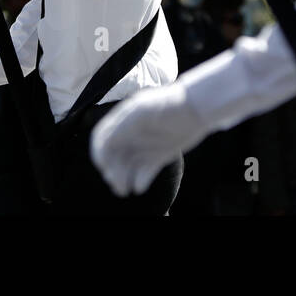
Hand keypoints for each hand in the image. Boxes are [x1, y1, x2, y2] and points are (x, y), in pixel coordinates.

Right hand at [90, 83, 209, 195]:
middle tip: (118, 185)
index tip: (104, 167)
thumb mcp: (141, 112)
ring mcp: (145, 146)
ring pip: (127, 167)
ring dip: (123, 179)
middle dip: (112, 172)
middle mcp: (131, 135)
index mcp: (123, 121)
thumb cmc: (167, 105)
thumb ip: (122, 127)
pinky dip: (140, 181)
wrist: (196, 108)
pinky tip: (140, 186)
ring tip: (126, 190)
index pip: (102, 139)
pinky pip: (145, 172)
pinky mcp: (159, 156)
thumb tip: (104, 144)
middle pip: (113, 157)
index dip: (99, 154)